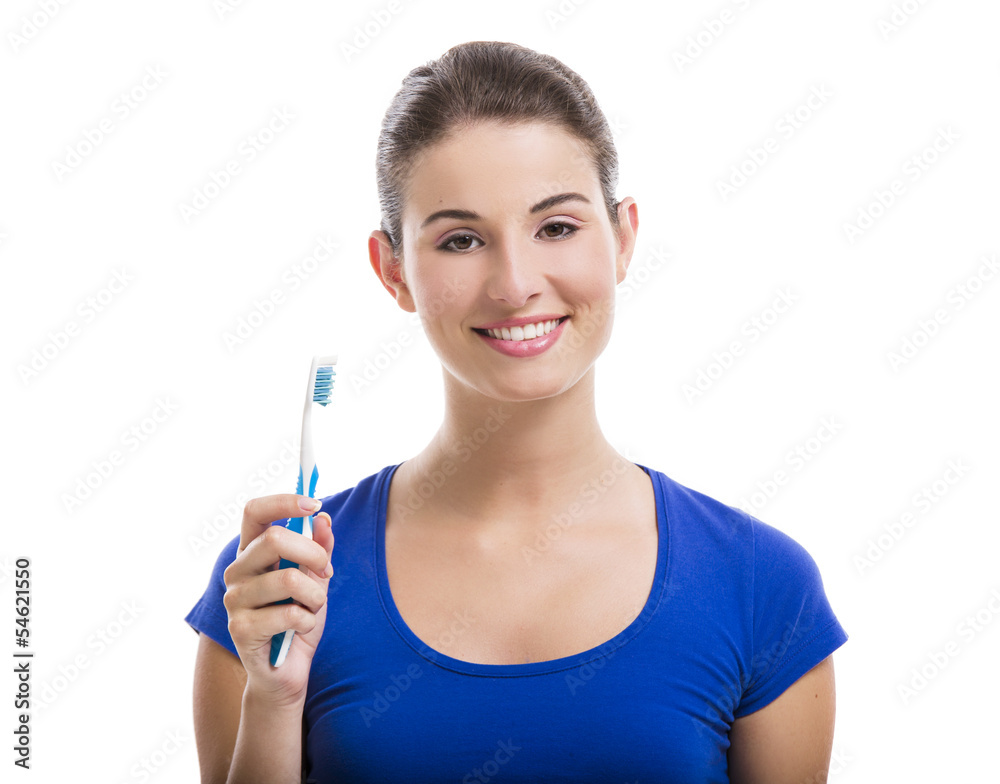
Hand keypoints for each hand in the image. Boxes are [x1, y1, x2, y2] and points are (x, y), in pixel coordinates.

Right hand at [222, 494, 334, 705]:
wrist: (286, 672)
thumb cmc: (298, 621)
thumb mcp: (316, 582)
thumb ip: (319, 551)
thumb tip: (322, 519)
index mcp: (251, 553)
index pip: (254, 512)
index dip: (284, 501)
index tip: (314, 503)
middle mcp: (236, 572)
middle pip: (275, 538)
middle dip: (315, 554)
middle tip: (327, 573)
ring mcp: (234, 600)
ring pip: (289, 579)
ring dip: (315, 596)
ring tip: (312, 608)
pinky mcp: (240, 629)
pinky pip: (290, 613)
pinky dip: (309, 620)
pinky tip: (301, 628)